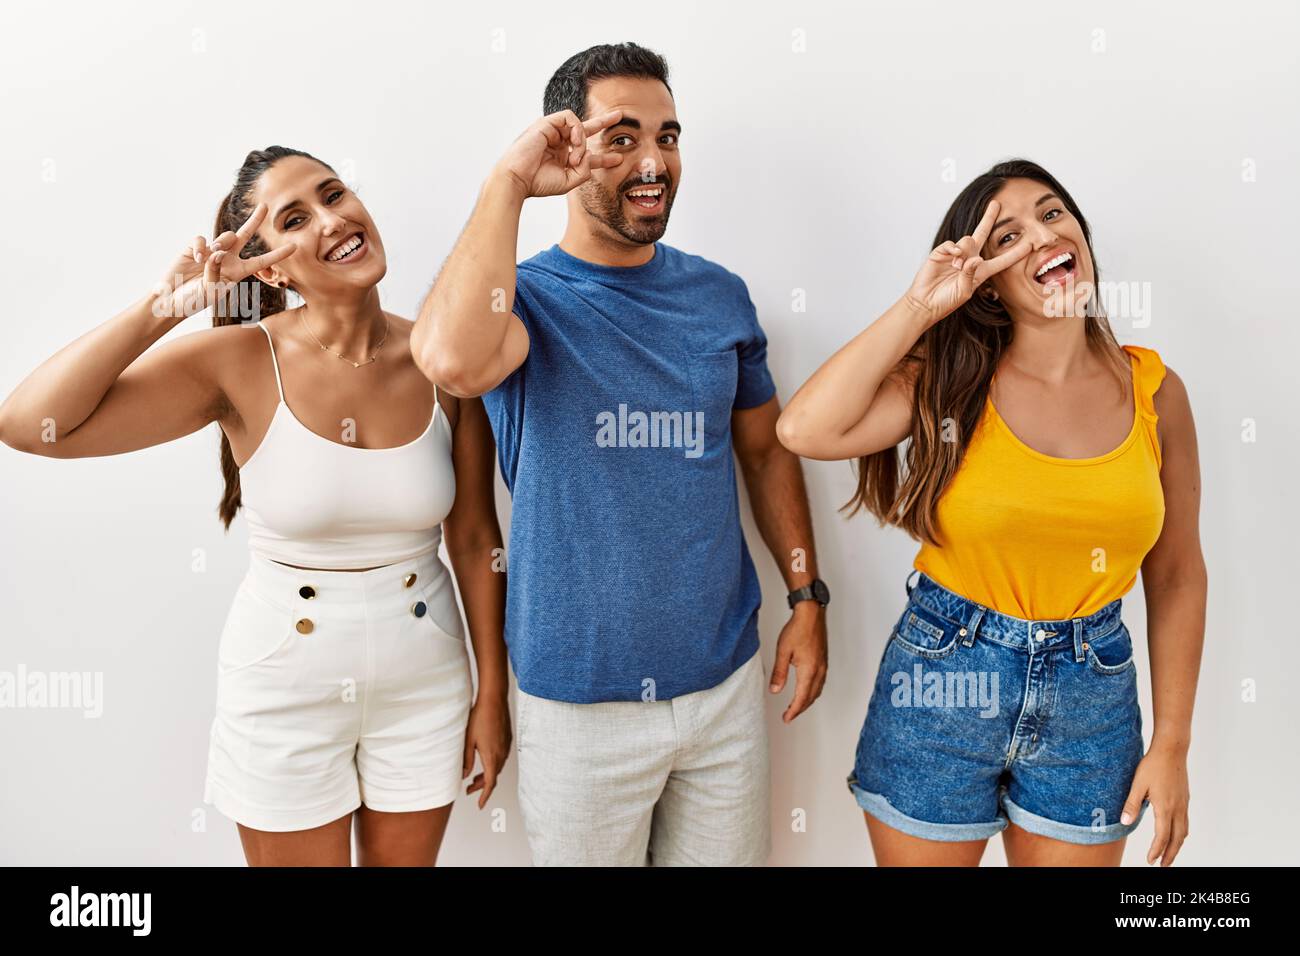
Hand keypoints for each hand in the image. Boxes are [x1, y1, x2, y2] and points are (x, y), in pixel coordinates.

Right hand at [151, 202, 295, 319]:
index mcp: (238, 272)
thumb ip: (217, 272)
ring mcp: (211, 251)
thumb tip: (217, 252)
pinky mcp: (194, 247)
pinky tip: (196, 258)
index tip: (294, 247)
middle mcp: (228, 259)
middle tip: (265, 206)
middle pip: (244, 236)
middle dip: (254, 221)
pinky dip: (200, 248)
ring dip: (222, 244)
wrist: (173, 299)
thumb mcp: (211, 290)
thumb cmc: (195, 300)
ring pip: (224, 237)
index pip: (262, 261)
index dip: (278, 255)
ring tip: (214, 255)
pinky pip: (201, 240)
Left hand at [462, 690, 511, 807]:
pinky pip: (500, 758)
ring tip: (475, 778)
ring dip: (487, 775)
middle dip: (482, 786)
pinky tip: (484, 761)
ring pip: (497, 768)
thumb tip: (464, 775)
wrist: (494, 700)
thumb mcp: (468, 741)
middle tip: (469, 790)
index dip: (484, 796)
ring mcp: (506, 747)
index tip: (480, 805)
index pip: (489, 784)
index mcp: (491, 757)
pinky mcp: (506, 740)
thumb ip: (466, 761)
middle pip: (493, 777)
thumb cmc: (480, 717)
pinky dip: (492, 765)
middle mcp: (501, 755)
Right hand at [492, 109, 625, 198]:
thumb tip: (590, 154)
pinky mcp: (547, 123)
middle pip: (586, 129)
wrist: (517, 179)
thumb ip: (585, 170)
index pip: (586, 154)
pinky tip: (573, 145)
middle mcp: (558, 142)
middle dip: (603, 122)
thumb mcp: (568, 181)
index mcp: (562, 157)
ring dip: (582, 143)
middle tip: (619, 115)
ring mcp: (552, 132)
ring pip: (580, 127)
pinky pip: (571, 119)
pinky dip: (577, 131)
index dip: (603, 157)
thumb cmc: (538, 182)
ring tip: (575, 157)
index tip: (618, 159)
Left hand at [769, 601, 827, 721]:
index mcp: (809, 671)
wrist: (811, 614)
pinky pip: (820, 682)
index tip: (786, 718)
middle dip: (800, 708)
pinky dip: (813, 691)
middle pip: (811, 697)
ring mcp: (823, 665)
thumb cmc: (797, 629)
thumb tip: (775, 690)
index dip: (793, 710)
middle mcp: (819, 671)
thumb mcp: (783, 651)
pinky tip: (807, 689)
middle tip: (789, 715)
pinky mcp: (823, 660)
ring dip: (807, 701)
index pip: (802, 698)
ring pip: (817, 690)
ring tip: (796, 706)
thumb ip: (779, 673)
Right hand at [902, 200, 1031, 326]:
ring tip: (956, 266)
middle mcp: (969, 259)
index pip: (1001, 260)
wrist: (926, 302)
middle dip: (989, 218)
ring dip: (965, 252)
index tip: (1030, 245)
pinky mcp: (941, 253)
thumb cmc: (946, 301)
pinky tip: (953, 258)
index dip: (1015, 253)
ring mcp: (955, 254)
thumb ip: (970, 275)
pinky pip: (952, 244)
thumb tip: (974, 258)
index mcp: (980, 271)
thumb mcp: (964, 291)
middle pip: (982, 234)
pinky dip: (953, 249)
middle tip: (996, 204)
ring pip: (967, 240)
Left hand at [1120, 741, 1190, 865]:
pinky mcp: (1185, 799)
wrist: (1172, 750)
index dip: (1156, 850)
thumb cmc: (1153, 765)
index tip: (1150, 860)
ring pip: (1184, 832)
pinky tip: (1175, 834)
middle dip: (1170, 854)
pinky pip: (1185, 822)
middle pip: (1177, 839)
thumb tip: (1124, 822)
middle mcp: (1178, 808)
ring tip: (1169, 854)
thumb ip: (1132, 804)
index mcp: (1165, 807)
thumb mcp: (1138, 784)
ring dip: (1177, 845)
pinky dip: (1181, 834)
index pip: (1162, 836)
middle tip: (1162, 865)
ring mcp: (1184, 804)